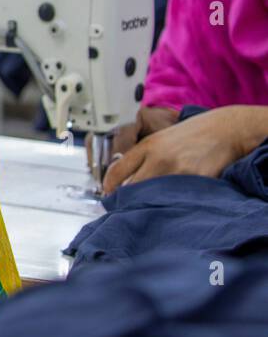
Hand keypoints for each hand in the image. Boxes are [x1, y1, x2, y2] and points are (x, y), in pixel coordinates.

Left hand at [103, 106, 265, 194]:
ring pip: (154, 196)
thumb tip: (125, 181)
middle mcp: (159, 158)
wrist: (228, 129)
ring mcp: (177, 171)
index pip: (117, 171)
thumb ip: (144, 157)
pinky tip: (178, 202)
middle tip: (128, 207)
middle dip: (128, 199)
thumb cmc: (195, 134)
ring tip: (155, 205)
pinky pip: (179, 198)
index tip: (108, 196)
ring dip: (152, 204)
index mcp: (148, 146)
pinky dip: (176, 203)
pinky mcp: (196, 181)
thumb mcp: (163, 139)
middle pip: (132, 188)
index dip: (108, 187)